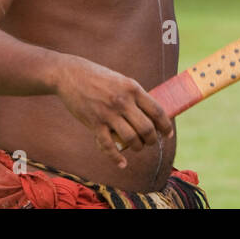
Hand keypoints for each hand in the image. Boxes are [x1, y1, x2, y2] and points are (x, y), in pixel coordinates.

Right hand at [53, 56, 173, 169]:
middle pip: (146, 128)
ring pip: (130, 138)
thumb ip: (135, 96)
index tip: (168, 133)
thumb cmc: (100, 78)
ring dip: (137, 147)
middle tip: (150, 142)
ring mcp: (108, 113)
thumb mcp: (122, 81)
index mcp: (133, 89)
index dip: (166, 125)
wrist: (71, 75)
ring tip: (137, 147)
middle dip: (152, 139)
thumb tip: (152, 114)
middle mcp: (123, 101)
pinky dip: (116, 158)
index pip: (157, 111)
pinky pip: (108, 146)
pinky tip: (122, 163)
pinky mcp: (94, 123)